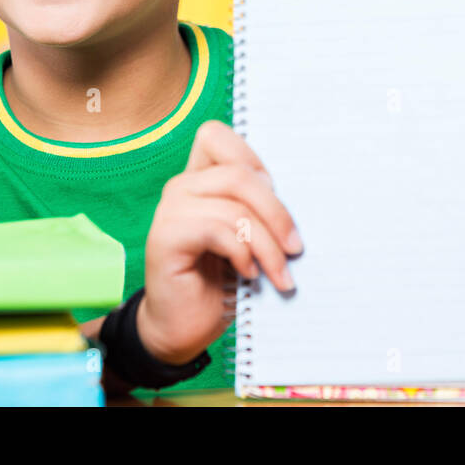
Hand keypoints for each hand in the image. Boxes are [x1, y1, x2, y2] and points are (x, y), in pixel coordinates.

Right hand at [137, 120, 301, 364]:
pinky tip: (248, 274)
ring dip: (266, 244)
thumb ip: (259, 209)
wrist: (184, 329)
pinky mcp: (165, 237)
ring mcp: (169, 210)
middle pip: (238, 173)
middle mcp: (181, 187)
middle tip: (295, 248)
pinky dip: (242, 253)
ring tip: (278, 274)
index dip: (252, 159)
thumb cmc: (220, 282)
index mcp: (199, 179)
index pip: (217, 135)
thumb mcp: (248, 238)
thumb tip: (299, 197)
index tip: (277, 198)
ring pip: (233, 206)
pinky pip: (216, 229)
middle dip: (276, 212)